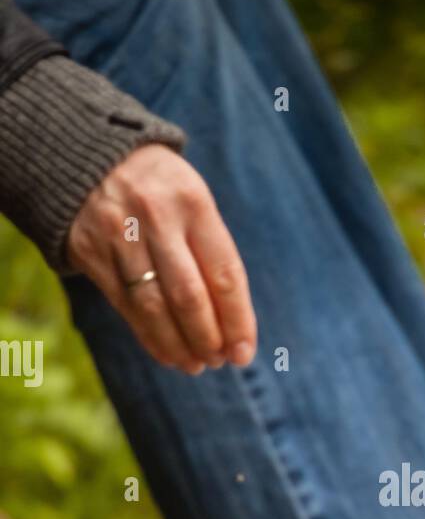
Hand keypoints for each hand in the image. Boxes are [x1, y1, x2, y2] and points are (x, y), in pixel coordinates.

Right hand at [68, 145, 256, 375]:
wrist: (85, 154)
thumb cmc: (159, 188)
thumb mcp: (192, 199)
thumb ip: (212, 252)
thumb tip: (233, 322)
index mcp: (192, 201)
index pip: (224, 273)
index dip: (237, 320)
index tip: (244, 353)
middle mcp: (155, 218)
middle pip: (189, 296)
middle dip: (209, 338)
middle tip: (220, 361)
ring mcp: (119, 236)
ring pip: (154, 308)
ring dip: (180, 345)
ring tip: (197, 364)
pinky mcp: (91, 253)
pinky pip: (126, 307)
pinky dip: (151, 337)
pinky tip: (169, 355)